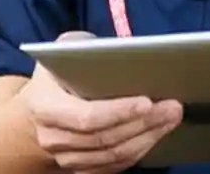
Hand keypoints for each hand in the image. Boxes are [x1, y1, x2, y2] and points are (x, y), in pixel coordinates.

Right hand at [20, 32, 183, 173]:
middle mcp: (52, 138)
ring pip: (114, 155)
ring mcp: (65, 158)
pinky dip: (139, 150)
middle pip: (105, 138)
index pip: (86, 117)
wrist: (37, 108)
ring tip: (171, 118)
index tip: (147, 102)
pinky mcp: (81, 169)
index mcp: (43, 106)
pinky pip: (115, 166)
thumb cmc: (57, 73)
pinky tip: (156, 133)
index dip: (118, 112)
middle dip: (144, 123)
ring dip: (148, 138)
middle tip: (172, 107)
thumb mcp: (63, 50)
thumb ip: (84, 48)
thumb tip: (119, 51)